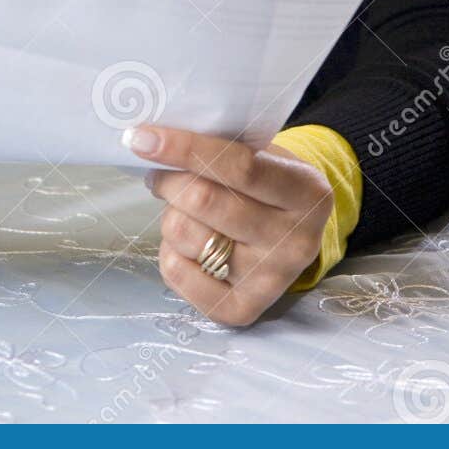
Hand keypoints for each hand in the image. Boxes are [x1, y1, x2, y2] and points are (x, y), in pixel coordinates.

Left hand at [126, 123, 333, 325]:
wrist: (292, 234)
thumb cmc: (266, 180)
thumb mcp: (263, 153)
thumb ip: (222, 147)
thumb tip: (155, 141)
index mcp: (307, 192)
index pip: (240, 166)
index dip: (185, 148)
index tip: (142, 138)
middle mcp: (295, 241)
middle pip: (204, 201)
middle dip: (168, 180)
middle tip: (160, 173)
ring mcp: (270, 280)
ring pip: (185, 234)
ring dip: (170, 214)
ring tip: (182, 209)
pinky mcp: (243, 310)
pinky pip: (177, 272)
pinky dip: (169, 250)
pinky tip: (186, 242)